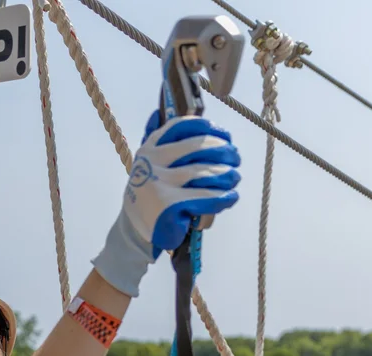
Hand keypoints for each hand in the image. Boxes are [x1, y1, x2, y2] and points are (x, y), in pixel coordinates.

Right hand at [92, 111, 240, 296]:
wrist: (136, 229)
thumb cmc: (151, 193)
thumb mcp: (148, 164)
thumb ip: (154, 139)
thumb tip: (158, 111)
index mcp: (151, 148)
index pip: (181, 126)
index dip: (207, 128)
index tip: (223, 134)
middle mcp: (152, 163)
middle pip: (199, 148)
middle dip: (225, 152)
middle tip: (235, 159)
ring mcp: (159, 184)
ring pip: (206, 173)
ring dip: (227, 175)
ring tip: (233, 179)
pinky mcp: (169, 207)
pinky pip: (206, 198)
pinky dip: (223, 198)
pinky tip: (230, 197)